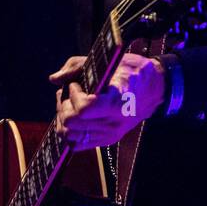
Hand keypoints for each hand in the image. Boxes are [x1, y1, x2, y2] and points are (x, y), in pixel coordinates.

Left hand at [49, 53, 165, 150]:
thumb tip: (55, 79)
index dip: (74, 95)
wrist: (152, 89)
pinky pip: (76, 144)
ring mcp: (110, 134)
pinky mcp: (106, 140)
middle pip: (72, 123)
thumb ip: (78, 67)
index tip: (76, 84)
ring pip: (70, 135)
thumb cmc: (131, 71)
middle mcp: (115, 122)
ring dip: (63, 118)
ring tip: (70, 103)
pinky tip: (74, 115)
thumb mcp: (109, 61)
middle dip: (64, 104)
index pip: (84, 108)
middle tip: (70, 91)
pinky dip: (69, 130)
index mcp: (118, 102)